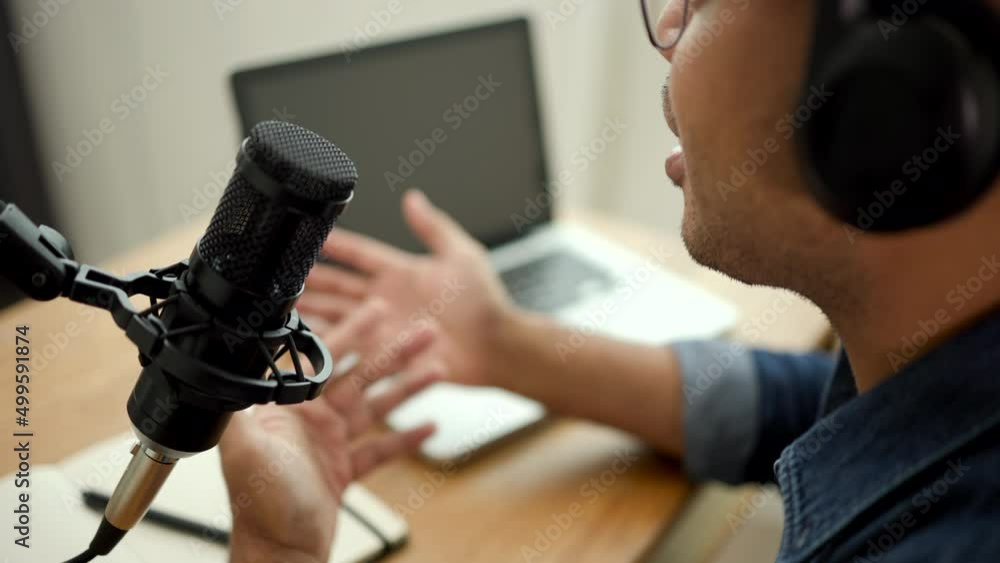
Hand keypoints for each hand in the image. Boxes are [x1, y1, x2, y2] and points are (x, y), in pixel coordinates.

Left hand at [219, 299, 444, 562]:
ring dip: (408, 388)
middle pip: (361, 376)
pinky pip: (381, 448)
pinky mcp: (343, 470)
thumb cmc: (261, 509)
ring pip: (377, 407)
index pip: (325, 360)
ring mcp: (329, 445)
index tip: (377, 313)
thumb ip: (241, 407)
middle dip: (394, 353)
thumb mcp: (245, 449)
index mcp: (289, 409)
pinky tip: (429, 426)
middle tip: (423, 332)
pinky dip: (405, 437)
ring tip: (439, 370)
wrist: (279, 554)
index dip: (353, 333)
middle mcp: (310, 421)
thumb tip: (232, 366)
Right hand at [299, 190, 513, 386]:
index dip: (336, 245)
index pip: (360, 254)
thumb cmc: (485, 303)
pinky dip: (328, 343)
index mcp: (402, 272)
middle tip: (281, 271)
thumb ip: (434, 228)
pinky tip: (305, 339)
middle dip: (311, 279)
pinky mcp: (386, 353)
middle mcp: (388, 299)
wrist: (497, 347)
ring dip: (312, 311)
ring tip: (284, 305)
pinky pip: (352, 348)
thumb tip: (414, 198)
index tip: (311, 234)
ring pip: (339, 315)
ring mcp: (385, 327)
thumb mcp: (461, 255)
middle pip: (340, 286)